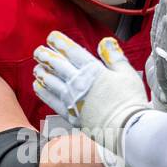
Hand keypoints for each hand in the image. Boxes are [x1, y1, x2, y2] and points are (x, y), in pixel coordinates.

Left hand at [33, 32, 149, 155]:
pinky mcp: (71, 115)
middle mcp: (78, 83)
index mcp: (92, 70)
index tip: (51, 37)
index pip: (71, 51)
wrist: (127, 129)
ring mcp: (72, 99)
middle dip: (46, 56)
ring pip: (51, 82)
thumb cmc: (130, 101)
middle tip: (38, 51)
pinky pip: (51, 100)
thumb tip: (105, 41)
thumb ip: (114, 56)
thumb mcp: (127, 73)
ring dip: (42, 73)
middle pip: (57, 65)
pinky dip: (43, 92)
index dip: (59, 42)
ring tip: (36, 68)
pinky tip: (38, 86)